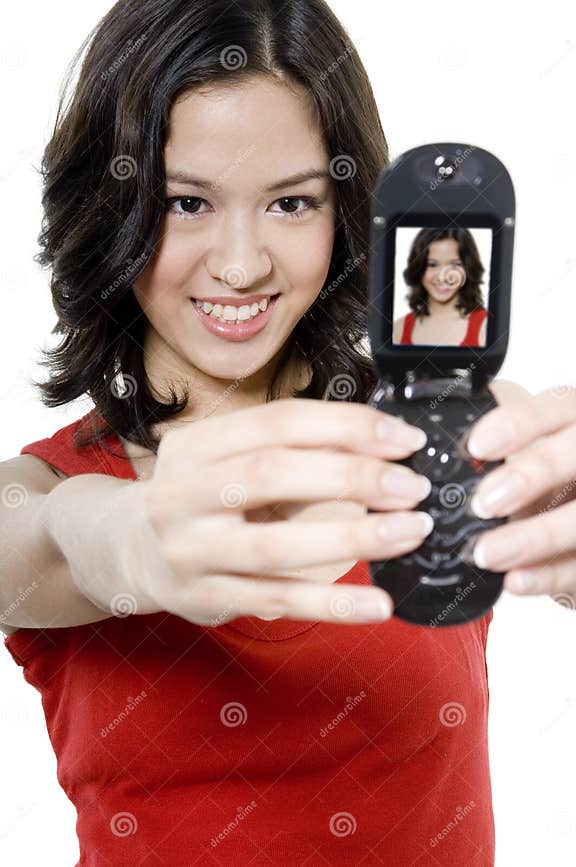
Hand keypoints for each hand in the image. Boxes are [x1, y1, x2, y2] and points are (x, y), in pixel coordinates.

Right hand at [129, 399, 433, 625]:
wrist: (132, 550)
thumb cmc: (203, 496)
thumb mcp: (227, 459)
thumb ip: (290, 451)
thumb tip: (385, 448)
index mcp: (195, 445)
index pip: (278, 422)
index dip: (347, 426)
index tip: (404, 438)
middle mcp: (181, 494)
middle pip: (272, 474)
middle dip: (353, 476)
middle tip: (413, 487)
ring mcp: (189, 551)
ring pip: (276, 546)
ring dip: (355, 537)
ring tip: (411, 532)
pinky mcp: (205, 598)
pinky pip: (277, 602)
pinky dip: (334, 605)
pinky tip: (380, 604)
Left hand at [464, 381, 575, 608]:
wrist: (564, 536)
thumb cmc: (539, 484)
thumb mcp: (522, 452)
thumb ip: (496, 444)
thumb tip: (430, 444)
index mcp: (572, 424)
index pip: (556, 408)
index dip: (519, 423)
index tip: (477, 446)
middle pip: (575, 455)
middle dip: (531, 476)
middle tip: (483, 502)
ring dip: (535, 537)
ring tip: (487, 553)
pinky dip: (548, 575)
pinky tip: (515, 580)